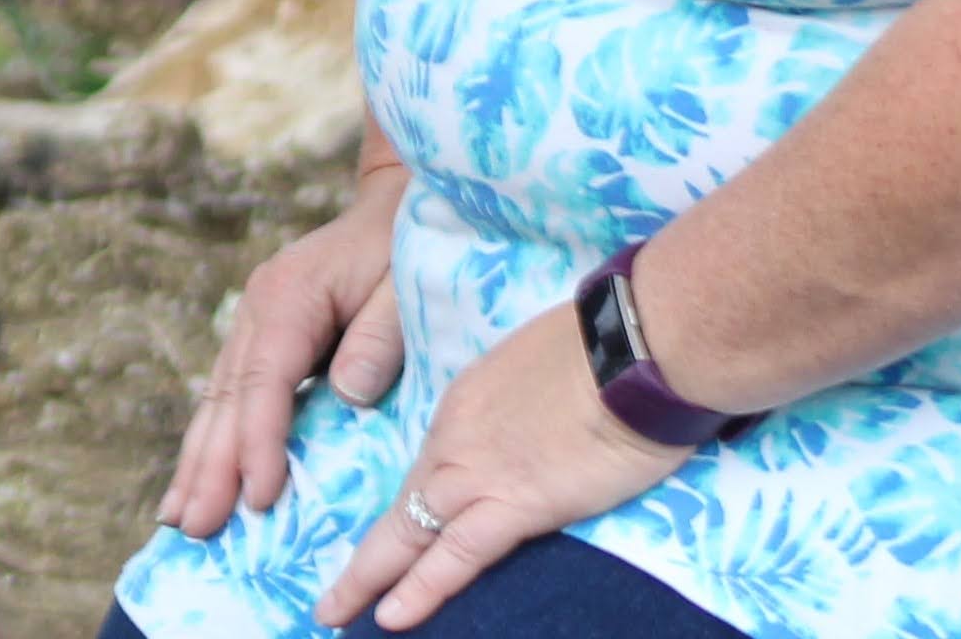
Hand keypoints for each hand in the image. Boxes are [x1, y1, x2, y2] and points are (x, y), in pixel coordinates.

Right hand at [159, 161, 409, 536]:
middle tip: (193, 526)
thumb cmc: (401, 248)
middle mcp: (258, 309)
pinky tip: (197, 478)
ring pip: (217, 398)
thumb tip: (346, 395)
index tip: (260, 496)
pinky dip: (212, 439)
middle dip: (209, 464)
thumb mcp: (402, 288)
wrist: (390, 203)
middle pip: (227, 395)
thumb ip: (378, 338)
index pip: (265, 380)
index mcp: (289, 296)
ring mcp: (253, 321)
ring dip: (197, 459)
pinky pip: (230, 395)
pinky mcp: (262, 336)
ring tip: (177, 518)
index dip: (259, 440)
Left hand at [313, 302, 688, 629]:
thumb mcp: (538, 373)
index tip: (382, 540)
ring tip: (335, 614)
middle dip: (363, 559)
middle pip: (400, 507)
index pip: (423, 469)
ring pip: (410, 534)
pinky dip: (422, 588)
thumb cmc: (603, 352)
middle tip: (327, 600)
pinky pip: (458, 554)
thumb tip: (530, 433)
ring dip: (370, 579)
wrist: (633, 349)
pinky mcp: (518, 502)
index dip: (403, 509)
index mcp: (464, 404)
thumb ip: (520, 410)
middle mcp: (458, 437)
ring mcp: (481, 471)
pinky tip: (391, 616)